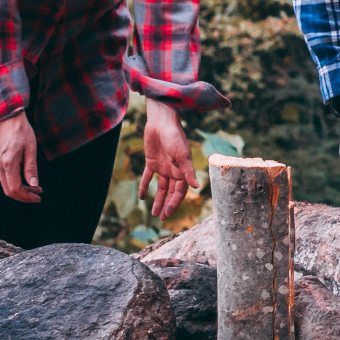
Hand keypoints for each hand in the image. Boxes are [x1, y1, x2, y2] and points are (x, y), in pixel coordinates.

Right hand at [0, 113, 41, 204]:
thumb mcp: (31, 149)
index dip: (26, 197)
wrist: (8, 117)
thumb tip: (34, 185)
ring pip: (6, 185)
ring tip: (35, 188)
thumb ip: (31, 168)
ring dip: (20, 190)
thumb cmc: (22, 131)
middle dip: (24, 196)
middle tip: (38, 194)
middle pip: (9, 190)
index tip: (38, 197)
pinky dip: (15, 183)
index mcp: (8, 163)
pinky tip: (26, 180)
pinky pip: (5, 178)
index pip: (15, 189)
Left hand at [140, 101, 195, 218]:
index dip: (174, 203)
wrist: (161, 122)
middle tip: (161, 218)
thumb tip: (196, 187)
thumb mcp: (181, 155)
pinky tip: (142, 197)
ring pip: (161, 187)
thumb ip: (188, 171)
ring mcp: (163, 166)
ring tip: (153, 213)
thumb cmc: (174, 136)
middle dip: (167, 205)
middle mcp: (173, 170)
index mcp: (182, 170)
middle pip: (171, 192)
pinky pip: (148, 177)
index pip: (180, 191)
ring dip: (157, 199)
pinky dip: (145, 186)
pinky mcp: (152, 161)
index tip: (168, 214)